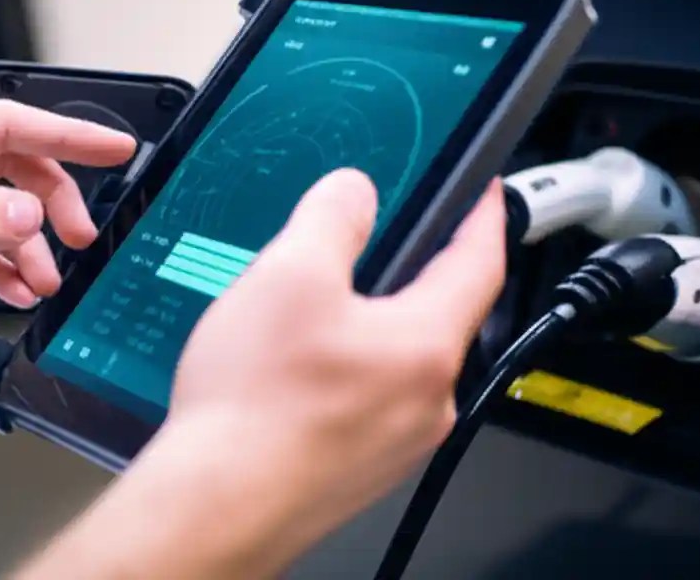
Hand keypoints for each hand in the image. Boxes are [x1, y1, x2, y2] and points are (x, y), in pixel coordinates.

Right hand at [166, 169, 504, 560]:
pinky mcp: (359, 469)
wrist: (215, 508)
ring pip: (397, 362)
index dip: (484, 215)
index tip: (484, 192)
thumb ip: (332, 220)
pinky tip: (291, 371)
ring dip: (369, 326)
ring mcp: (397, 443)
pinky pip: (367, 402)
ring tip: (310, 309)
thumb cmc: (254, 409)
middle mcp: (428, 402)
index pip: (481, 263)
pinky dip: (343, 373)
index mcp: (427, 346)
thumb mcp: (288, 275)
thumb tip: (355, 192)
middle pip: (439, 315)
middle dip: (412, 272)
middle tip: (378, 239)